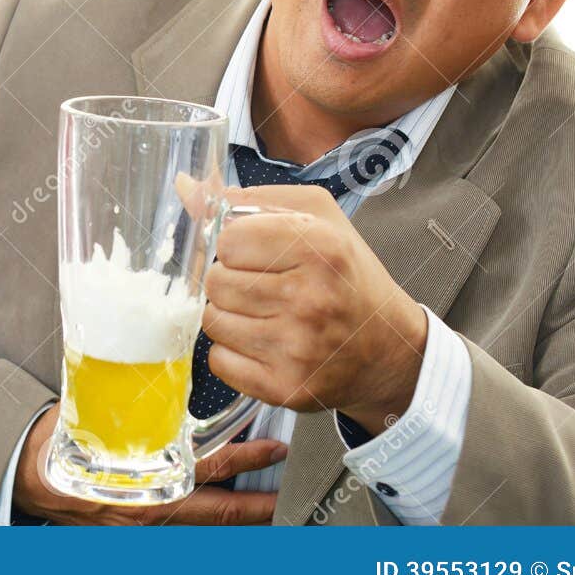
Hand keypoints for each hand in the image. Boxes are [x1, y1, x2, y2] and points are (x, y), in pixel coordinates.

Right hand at [10, 405, 285, 524]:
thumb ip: (136, 410)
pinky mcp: (136, 529)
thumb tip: (163, 376)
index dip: (246, 460)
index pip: (210, 471)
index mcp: (145, 483)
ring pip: (203, 525)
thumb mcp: (97, 420)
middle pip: (218, 512)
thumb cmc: (56, 447)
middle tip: (286, 494)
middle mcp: (151, 511)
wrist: (22, 478)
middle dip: (257, 506)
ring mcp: (144, 525)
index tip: (273, 450)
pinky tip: (219, 509)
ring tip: (264, 507)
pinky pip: (181, 526)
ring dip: (235, 515)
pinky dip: (204, 517)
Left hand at [188, 181, 428, 432]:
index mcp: (320, 248)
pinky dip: (232, 352)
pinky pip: (218, 361)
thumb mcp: (315, 219)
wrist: (388, 351)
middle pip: (215, 282)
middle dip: (231, 280)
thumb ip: (248, 199)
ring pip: (212, 321)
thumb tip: (186, 187)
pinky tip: (264, 343)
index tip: (258, 252)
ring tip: (265, 314)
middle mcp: (310, 299)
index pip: (228, 239)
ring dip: (229, 315)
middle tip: (264, 286)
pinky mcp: (284, 387)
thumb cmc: (347, 276)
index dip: (236, 244)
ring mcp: (296, 348)